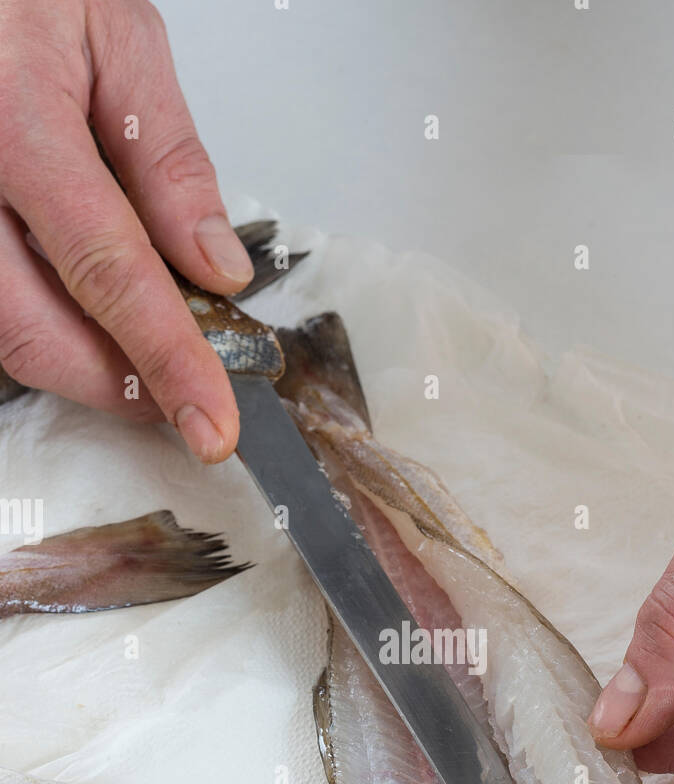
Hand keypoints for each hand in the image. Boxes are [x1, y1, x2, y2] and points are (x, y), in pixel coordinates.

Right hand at [0, 0, 252, 460]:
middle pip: (35, 333)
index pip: (108, 271)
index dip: (167, 359)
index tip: (210, 419)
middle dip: (120, 386)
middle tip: (186, 396)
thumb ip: (167, 160)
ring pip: (3, 337)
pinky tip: (89, 317)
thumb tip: (216, 268)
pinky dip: (46, 329)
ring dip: (82, 367)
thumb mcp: (115, 35)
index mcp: (13, 121)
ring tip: (145, 356)